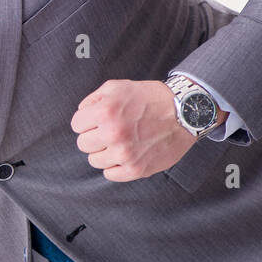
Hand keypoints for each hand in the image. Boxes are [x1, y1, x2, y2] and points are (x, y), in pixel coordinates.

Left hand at [70, 79, 197, 181]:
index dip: (87, 121)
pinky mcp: (137, 169)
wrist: (184, 112)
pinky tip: (125, 155)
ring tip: (119, 142)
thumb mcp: (117, 87)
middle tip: (110, 131)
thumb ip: (93, 99)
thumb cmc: (150, 98)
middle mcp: (113, 134)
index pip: (76, 125)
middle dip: (94, 136)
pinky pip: (110, 174)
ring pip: (94, 160)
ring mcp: (125, 154)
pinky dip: (115, 166)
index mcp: (105, 112)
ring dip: (104, 152)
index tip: (98, 120)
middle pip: (83, 144)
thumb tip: (82, 114)